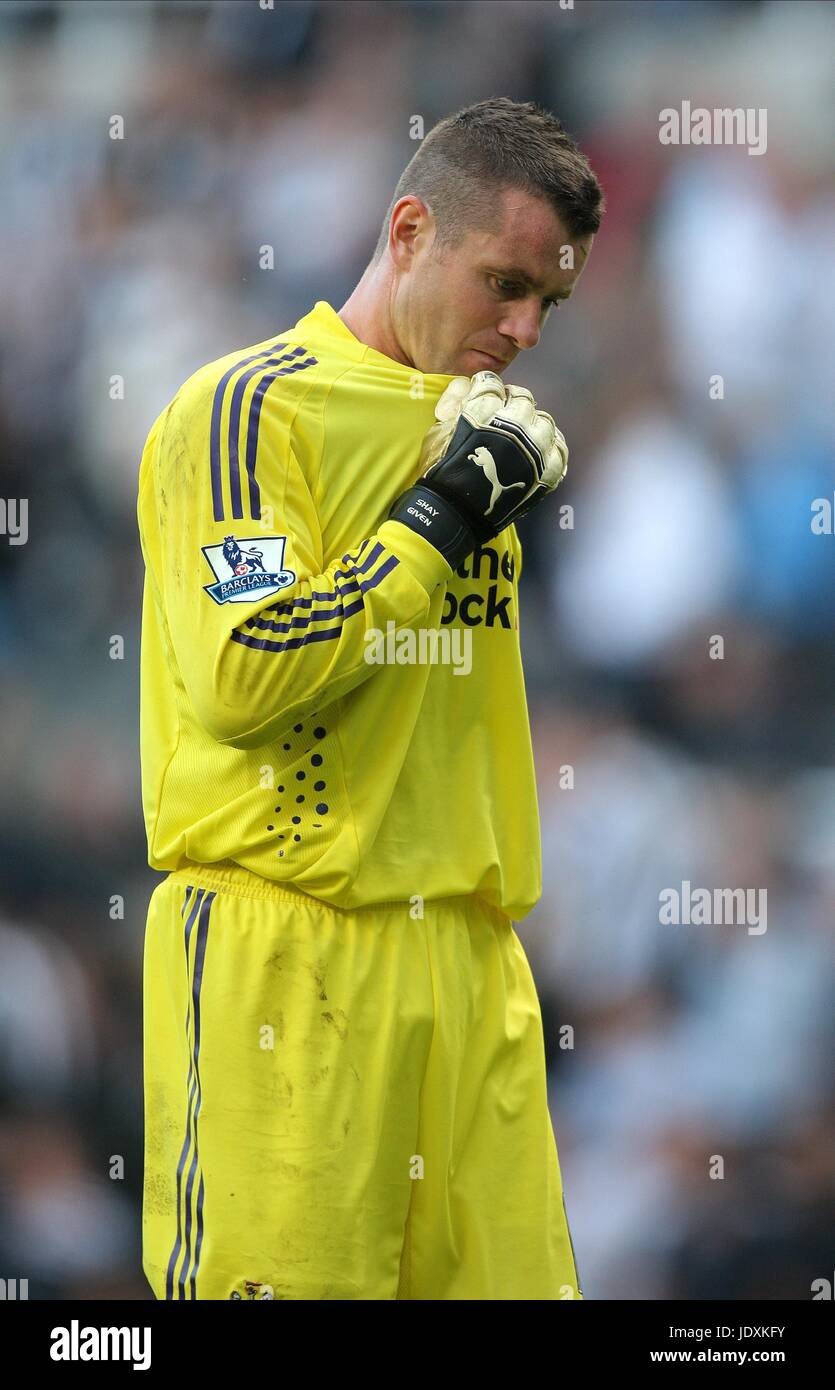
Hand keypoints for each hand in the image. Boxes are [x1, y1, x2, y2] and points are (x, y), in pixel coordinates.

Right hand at [388, 371, 567, 567]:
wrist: (455, 513)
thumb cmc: (441, 471)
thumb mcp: (437, 430)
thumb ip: (455, 400)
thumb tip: (471, 385)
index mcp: (485, 410)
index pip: (492, 383)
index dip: (487, 389)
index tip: (485, 397)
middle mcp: (514, 425)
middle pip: (522, 399)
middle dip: (511, 404)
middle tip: (502, 419)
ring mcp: (535, 449)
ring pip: (544, 422)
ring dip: (532, 426)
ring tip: (521, 439)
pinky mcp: (548, 471)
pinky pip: (559, 449)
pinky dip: (550, 448)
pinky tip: (539, 452)